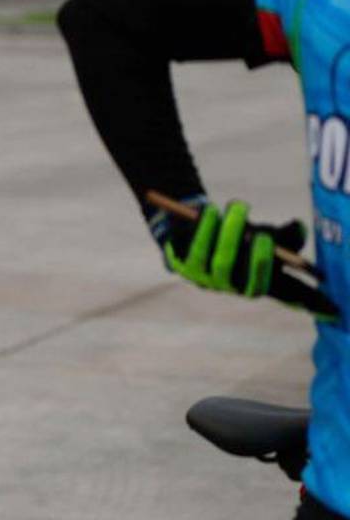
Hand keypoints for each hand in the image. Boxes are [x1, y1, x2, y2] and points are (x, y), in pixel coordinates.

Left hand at [157, 198, 335, 318]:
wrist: (190, 226)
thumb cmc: (234, 233)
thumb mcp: (262, 232)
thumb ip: (282, 235)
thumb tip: (299, 229)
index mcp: (262, 280)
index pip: (291, 295)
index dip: (312, 303)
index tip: (337, 312)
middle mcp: (236, 286)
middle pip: (252, 282)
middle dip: (259, 259)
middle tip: (262, 236)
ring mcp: (209, 280)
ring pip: (222, 261)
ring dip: (231, 232)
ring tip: (237, 207)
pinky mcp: (184, 266)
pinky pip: (195, 249)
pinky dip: (204, 227)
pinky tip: (208, 211)